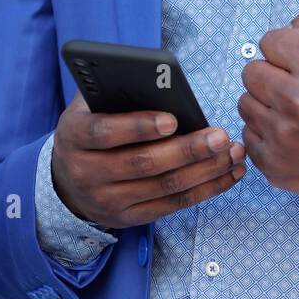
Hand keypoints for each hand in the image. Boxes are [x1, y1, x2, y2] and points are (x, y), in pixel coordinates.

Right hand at [50, 92, 245, 227]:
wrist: (66, 183)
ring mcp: (108, 200)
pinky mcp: (129, 218)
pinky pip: (173, 204)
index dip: (139, 126)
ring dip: (205, 171)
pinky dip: (206, 189)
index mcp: (74, 137)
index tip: (172, 119)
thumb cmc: (90, 130)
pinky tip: (229, 173)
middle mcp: (87, 172)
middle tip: (220, 136)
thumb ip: (115, 92)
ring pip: (164, 186)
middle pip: (143, 164)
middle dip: (187, 150)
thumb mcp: (89, 107)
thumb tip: (158, 80)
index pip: (105, 133)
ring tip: (233, 153)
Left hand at [237, 4, 298, 202]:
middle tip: (293, 84)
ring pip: (245, 101)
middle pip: (251, 71)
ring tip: (291, 109)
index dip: (284, 47)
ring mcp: (282, 137)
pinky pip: (247, 134)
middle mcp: (298, 103)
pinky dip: (264, 131)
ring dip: (265, 102)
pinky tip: (289, 131)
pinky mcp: (273, 163)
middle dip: (270, 73)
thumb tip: (287, 27)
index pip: (270, 41)